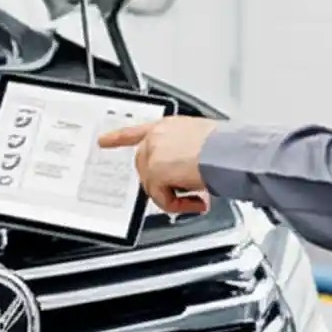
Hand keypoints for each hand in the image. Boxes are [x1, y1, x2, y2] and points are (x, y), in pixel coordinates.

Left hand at [97, 116, 219, 214]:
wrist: (229, 151)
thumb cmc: (225, 146)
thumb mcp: (200, 140)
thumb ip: (182, 152)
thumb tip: (183, 173)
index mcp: (167, 126)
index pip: (136, 131)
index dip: (117, 137)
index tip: (103, 141)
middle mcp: (157, 137)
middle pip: (145, 169)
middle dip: (164, 185)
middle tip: (188, 194)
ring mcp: (153, 153)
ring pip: (153, 186)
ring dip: (175, 197)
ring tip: (199, 197)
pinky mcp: (156, 171)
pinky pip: (161, 198)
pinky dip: (178, 205)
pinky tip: (197, 201)